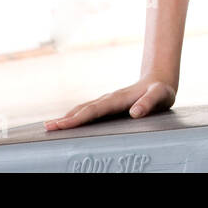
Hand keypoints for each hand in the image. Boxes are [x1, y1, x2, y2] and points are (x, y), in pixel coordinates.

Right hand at [43, 76, 177, 130]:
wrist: (160, 79)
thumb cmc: (161, 91)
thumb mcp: (160, 95)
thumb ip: (149, 103)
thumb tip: (135, 112)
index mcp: (118, 99)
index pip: (94, 110)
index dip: (77, 118)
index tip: (61, 125)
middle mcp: (109, 99)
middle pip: (83, 109)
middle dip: (65, 119)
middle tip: (47, 128)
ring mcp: (107, 101)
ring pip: (84, 108)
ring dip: (67, 117)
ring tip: (50, 126)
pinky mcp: (108, 104)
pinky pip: (88, 110)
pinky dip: (75, 116)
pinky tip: (67, 122)